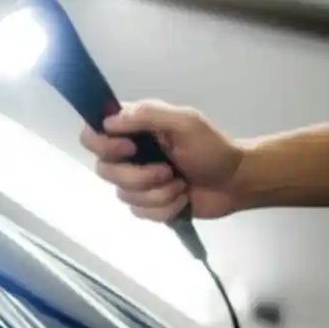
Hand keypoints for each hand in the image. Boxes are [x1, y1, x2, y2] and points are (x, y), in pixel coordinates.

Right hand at [80, 100, 245, 220]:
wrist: (236, 182)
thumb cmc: (213, 148)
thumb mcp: (185, 122)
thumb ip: (148, 115)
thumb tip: (109, 122)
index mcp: (133, 130)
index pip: (92, 135)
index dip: (103, 145)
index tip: (129, 148)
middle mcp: (128, 155)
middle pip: (103, 170)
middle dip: (138, 176)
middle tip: (167, 170)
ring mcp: (135, 181)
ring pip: (122, 195)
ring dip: (156, 193)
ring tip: (180, 185)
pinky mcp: (146, 204)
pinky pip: (139, 212)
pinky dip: (164, 208)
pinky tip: (180, 200)